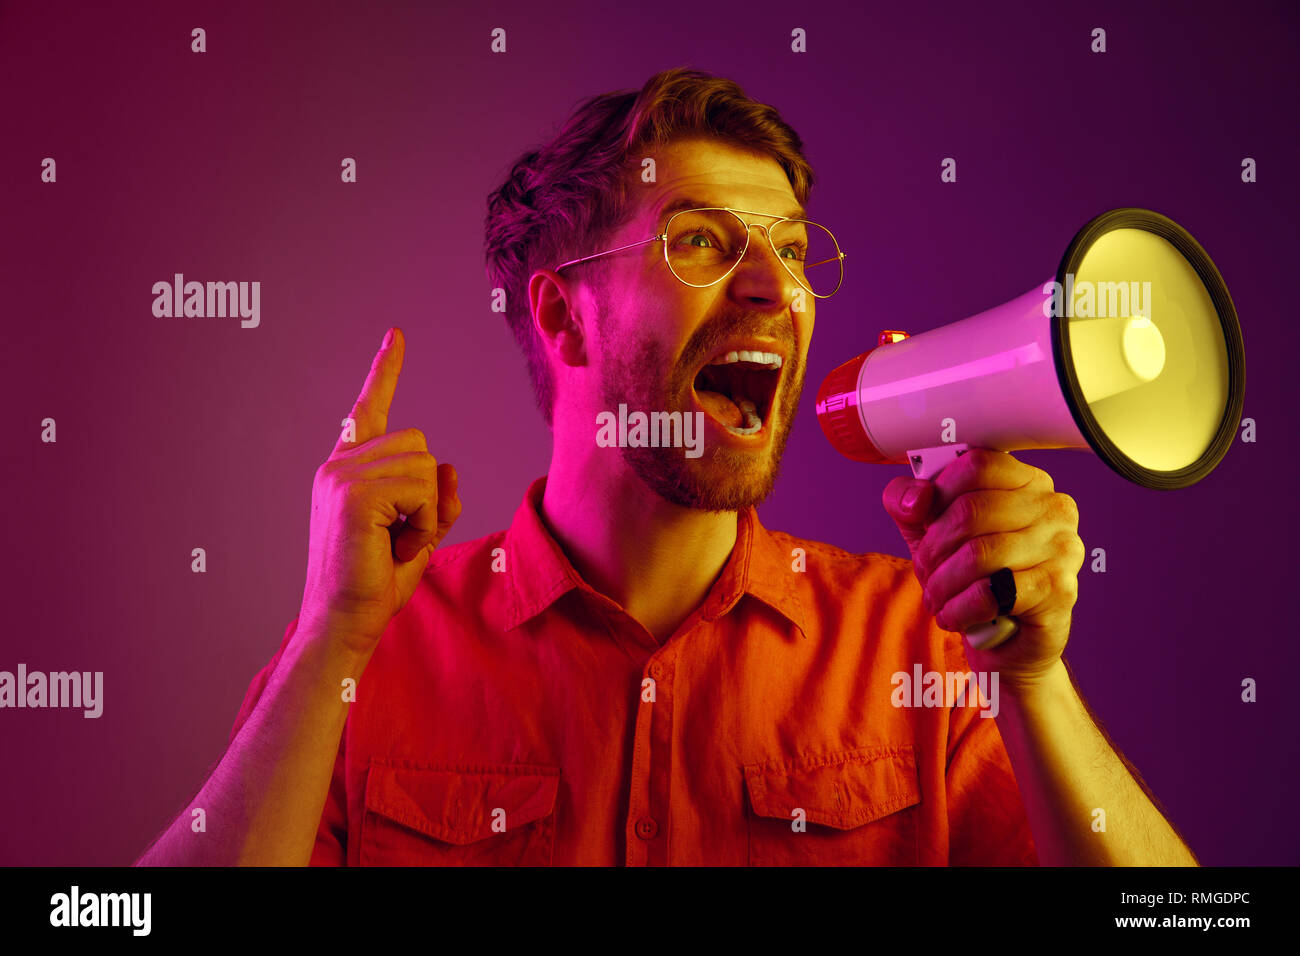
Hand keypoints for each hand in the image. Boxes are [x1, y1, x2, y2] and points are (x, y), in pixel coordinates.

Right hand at [298, 327, 461, 653]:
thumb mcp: (420, 535)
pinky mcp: (354, 492)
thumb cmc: (377, 584)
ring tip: (394, 543)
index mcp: (347, 470)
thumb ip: (436, 499)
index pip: (368, 409)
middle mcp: (339, 465)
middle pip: (420, 443)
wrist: (345, 621)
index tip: (396, 335)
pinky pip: (422, 488)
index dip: (385, 371)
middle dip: (427, 492)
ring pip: (425, 464)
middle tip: (399, 536)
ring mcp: (342, 475)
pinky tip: (393, 546)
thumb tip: (450, 467)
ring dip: (425, 511)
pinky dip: (422, 522)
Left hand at [881, 448, 1083, 687]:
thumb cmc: (972, 578)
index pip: (977, 464)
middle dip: (933, 549)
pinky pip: (991, 593)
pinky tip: (955, 616)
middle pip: (971, 510)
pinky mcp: (1059, 588)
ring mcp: (1063, 547)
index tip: (926, 523)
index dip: (939, 494)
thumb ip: (910, 501)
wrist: (1007, 643)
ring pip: (978, 554)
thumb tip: (916, 497)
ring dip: (942, 584)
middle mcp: (1053, 508)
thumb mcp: (929, 531)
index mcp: (1027, 482)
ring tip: (937, 599)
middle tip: (926, 573)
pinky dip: (960, 609)